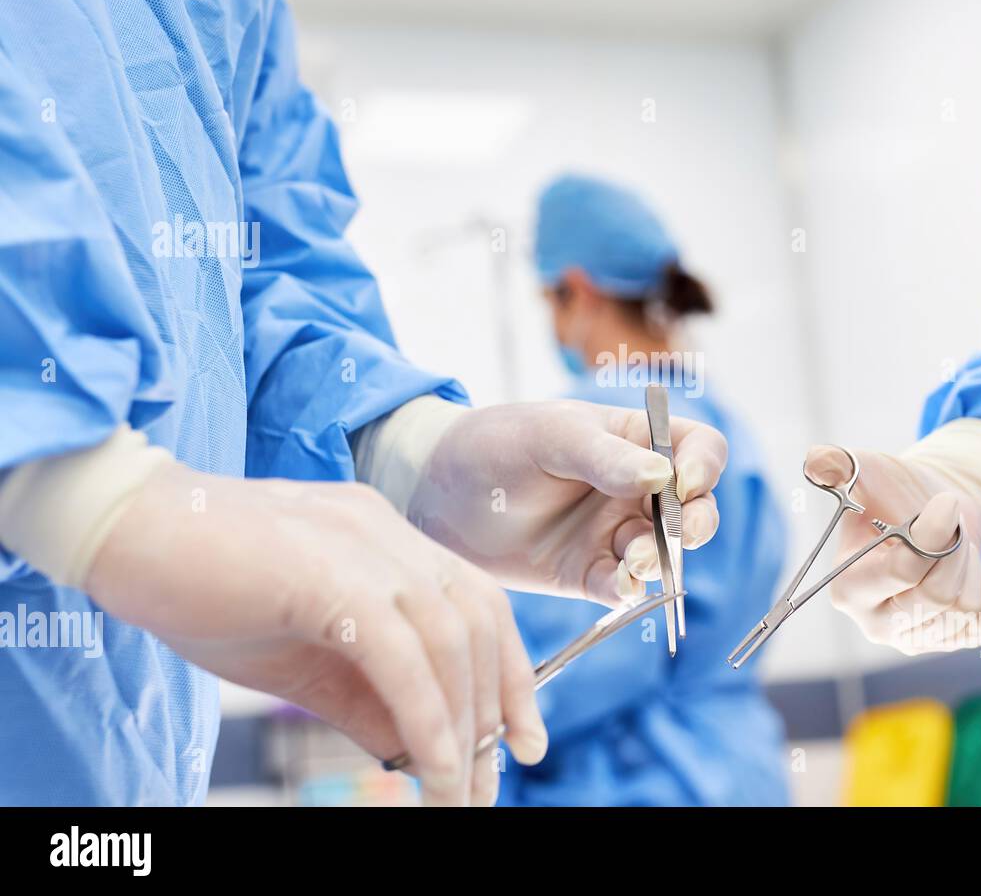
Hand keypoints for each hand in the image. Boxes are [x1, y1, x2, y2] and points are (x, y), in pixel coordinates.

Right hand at [87, 463, 545, 805]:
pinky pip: (398, 652)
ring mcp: (362, 542)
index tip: (520, 739)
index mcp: (387, 538)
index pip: (478, 603)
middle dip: (493, 710)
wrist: (118, 529)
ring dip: (465, 725)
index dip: (510, 673)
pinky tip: (433, 766)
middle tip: (485, 787)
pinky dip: (426, 714)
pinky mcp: (328, 569)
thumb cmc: (199, 590)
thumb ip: (361, 697)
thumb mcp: (296, 658)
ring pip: (450, 637)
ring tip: (459, 793)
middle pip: (478, 621)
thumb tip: (415, 751)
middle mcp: (388, 532)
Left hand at [410, 400, 726, 604]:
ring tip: (631, 559)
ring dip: (658, 559)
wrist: (436, 493)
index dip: (704, 466)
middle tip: (678, 534)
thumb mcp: (552, 437)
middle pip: (695, 508)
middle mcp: (632, 488)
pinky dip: (629, 590)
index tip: (686, 483)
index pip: (697, 447)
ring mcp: (611, 533)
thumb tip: (665, 477)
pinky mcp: (586, 574)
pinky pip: (624, 588)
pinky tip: (616, 585)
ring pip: (662, 553)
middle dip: (696, 523)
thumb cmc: (496, 444)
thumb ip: (607, 458)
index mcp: (633, 440)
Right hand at [803, 447, 980, 653]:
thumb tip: (815, 463)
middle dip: (954, 550)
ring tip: (950, 548)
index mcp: (848, 588)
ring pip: (967, 608)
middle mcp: (876, 623)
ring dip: (970, 567)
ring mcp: (913, 639)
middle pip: (938, 595)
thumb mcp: (867, 470)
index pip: (902, 572)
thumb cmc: (893, 492)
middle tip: (949, 524)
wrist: (935, 511)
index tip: (945, 503)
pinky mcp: (948, 642)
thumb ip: (835, 463)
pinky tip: (968, 574)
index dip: (933, 534)